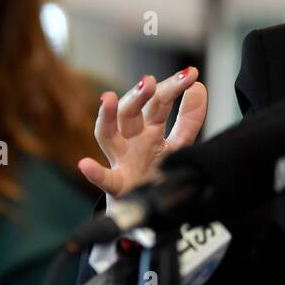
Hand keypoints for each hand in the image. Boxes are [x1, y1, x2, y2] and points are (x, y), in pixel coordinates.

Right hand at [77, 67, 208, 200]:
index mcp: (149, 129)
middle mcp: (132, 140)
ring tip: (109, 98)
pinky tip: (85, 164)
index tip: (191, 74)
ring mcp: (122, 161)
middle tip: (150, 81)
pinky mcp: (118, 187)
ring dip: (107, 117)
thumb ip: (189, 117)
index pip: (158, 103)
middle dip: (138, 95)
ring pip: (108, 135)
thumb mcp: (180, 143)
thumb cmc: (160, 172)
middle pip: (131, 112)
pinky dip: (93, 173)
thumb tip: (198, 85)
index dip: (173, 87)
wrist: (150, 210)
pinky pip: (104, 180)